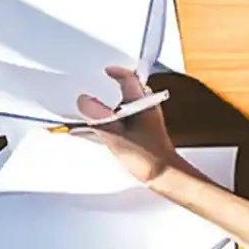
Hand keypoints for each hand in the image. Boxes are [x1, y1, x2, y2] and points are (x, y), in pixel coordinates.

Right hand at [76, 67, 186, 184]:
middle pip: (131, 91)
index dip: (116, 72)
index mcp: (142, 103)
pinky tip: (107, 132)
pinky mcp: (146, 135)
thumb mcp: (115, 134)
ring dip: (115, 106)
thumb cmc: (147, 156)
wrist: (165, 176)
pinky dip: (117, 121)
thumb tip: (83, 100)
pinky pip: (129, 121)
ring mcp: (148, 122)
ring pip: (130, 107)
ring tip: (100, 112)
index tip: (106, 71)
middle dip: (117, 88)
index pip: (129, 78)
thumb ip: (98, 116)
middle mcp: (147, 109)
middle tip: (104, 88)